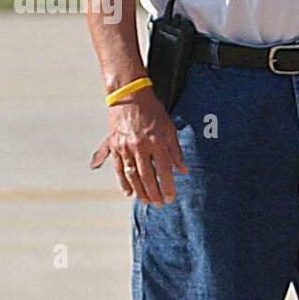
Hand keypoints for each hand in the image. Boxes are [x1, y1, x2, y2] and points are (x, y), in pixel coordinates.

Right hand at [90, 87, 188, 204]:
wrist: (129, 95)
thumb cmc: (153, 111)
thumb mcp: (169, 128)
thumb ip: (176, 151)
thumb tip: (183, 171)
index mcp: (156, 140)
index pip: (163, 170)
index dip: (167, 186)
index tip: (170, 198)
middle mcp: (140, 145)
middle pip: (147, 176)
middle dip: (153, 193)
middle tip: (159, 204)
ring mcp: (125, 146)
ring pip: (131, 175)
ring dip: (139, 191)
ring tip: (146, 201)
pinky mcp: (114, 145)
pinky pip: (118, 168)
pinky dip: (123, 182)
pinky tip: (128, 192)